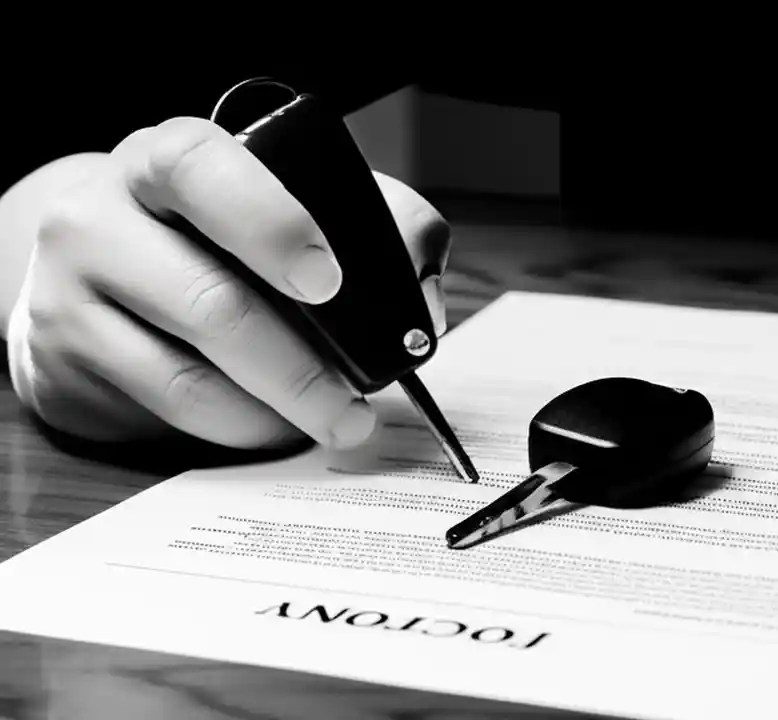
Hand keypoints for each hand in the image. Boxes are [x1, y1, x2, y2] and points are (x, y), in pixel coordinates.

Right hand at [5, 117, 450, 449]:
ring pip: (189, 376)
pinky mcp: (66, 361)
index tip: (326, 280)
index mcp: (166, 160)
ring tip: (335, 418)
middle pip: (210, 300)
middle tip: (358, 397)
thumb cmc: (209, 231)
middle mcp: (102, 216)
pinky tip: (275, 422)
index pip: (201, 169)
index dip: (270, 224)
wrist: (91, 264)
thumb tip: (420, 303)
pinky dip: (239, 426)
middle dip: (304, 365)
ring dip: (280, 411)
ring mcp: (71, 293)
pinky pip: (169, 411)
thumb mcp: (284, 198)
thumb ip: (372, 223)